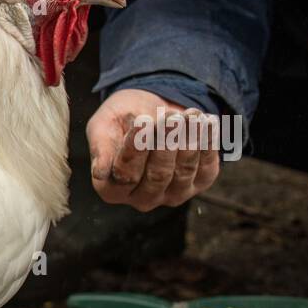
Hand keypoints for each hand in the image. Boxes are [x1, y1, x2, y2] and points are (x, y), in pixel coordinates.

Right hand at [86, 89, 221, 210]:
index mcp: (113, 189)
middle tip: (170, 118)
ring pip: (182, 172)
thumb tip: (100, 173)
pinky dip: (207, 142)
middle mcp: (142, 198)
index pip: (125, 176)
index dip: (135, 150)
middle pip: (157, 177)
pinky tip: (205, 121)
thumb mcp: (103, 126)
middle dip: (165, 144)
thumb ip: (100, 148)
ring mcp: (172, 194)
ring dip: (188, 140)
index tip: (142, 122)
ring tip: (188, 115)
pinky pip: (207, 168)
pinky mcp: (199, 183)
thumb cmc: (122, 119)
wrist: (151, 109)